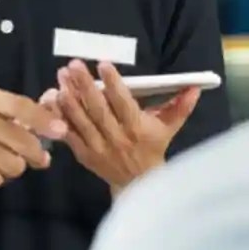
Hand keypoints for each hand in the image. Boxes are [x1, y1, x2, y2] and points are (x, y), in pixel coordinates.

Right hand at [0, 88, 68, 188]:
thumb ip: (25, 113)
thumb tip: (58, 101)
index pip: (22, 106)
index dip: (44, 119)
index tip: (62, 131)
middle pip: (23, 141)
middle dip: (36, 155)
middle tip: (40, 159)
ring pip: (12, 164)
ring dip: (14, 169)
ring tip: (3, 163)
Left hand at [47, 60, 200, 192]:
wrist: (138, 185)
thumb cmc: (153, 149)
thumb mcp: (169, 128)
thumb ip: (180, 107)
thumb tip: (195, 87)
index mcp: (137, 129)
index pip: (123, 103)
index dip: (114, 84)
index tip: (103, 64)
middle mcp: (117, 138)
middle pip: (98, 110)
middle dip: (85, 86)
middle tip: (73, 65)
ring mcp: (98, 148)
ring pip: (81, 121)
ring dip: (69, 98)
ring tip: (61, 78)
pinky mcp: (84, 155)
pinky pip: (69, 135)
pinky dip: (60, 118)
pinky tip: (53, 99)